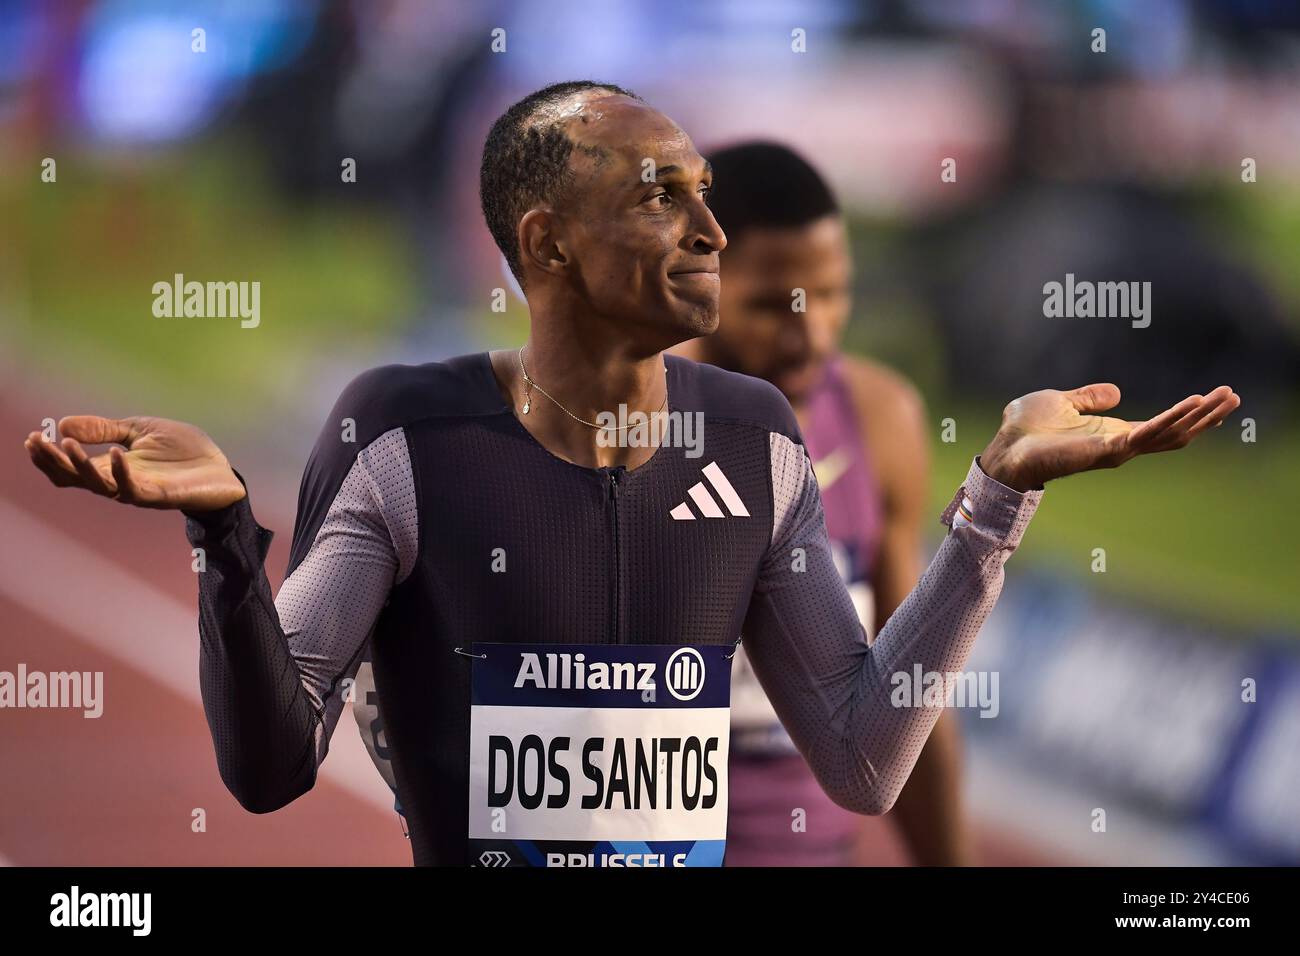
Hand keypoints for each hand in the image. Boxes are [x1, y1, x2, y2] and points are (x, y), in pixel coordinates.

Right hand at [24, 415, 245, 511]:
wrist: (220, 467)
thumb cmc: (182, 451)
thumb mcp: (139, 430)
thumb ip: (104, 430)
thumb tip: (62, 424)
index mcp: (111, 467)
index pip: (70, 467)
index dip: (48, 456)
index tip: (33, 437)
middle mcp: (118, 482)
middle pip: (75, 478)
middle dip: (53, 461)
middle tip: (37, 442)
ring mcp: (138, 490)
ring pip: (99, 484)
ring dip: (79, 466)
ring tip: (66, 444)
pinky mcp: (159, 495)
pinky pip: (134, 488)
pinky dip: (122, 472)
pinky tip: (115, 453)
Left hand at [979, 383, 1239, 491]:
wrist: (1005, 448)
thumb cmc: (1026, 429)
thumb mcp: (1062, 401)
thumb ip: (1089, 397)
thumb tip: (1117, 391)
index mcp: (1112, 434)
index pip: (1161, 426)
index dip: (1189, 413)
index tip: (1217, 397)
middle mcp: (1120, 446)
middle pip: (1175, 432)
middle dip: (1206, 415)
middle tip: (1234, 396)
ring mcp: (1115, 451)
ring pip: (1168, 435)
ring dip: (1198, 416)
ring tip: (1225, 398)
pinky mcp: (1105, 452)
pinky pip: (1146, 436)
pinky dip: (1170, 419)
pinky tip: (1192, 405)